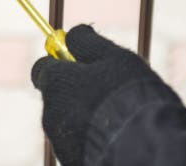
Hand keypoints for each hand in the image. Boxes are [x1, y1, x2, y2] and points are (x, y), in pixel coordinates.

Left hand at [31, 25, 180, 165]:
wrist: (143, 150)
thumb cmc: (129, 97)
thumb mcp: (113, 57)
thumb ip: (87, 42)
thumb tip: (73, 33)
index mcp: (55, 83)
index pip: (42, 68)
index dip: (61, 63)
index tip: (81, 62)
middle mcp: (50, 114)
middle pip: (57, 95)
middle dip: (77, 90)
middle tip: (109, 89)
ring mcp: (60, 142)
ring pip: (70, 120)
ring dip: (87, 114)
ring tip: (118, 116)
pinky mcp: (72, 161)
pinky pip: (80, 142)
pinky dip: (93, 137)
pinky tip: (117, 135)